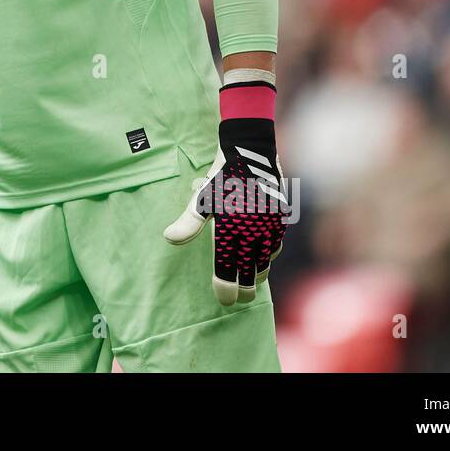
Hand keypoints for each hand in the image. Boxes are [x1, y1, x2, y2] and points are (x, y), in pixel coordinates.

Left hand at [165, 80, 287, 304]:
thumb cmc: (222, 175)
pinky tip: (265, 259)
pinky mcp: (280, 218)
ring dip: (258, 274)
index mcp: (232, 232)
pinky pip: (276, 245)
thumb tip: (169, 239)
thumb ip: (189, 222)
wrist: (252, 149)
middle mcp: (254, 233)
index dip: (226, 289)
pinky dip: (269, 256)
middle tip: (238, 300)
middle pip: (251, 273)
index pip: (229, 271)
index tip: (223, 300)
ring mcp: (270, 227)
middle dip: (245, 290)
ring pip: (266, 261)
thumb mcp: (202, 198)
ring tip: (252, 284)